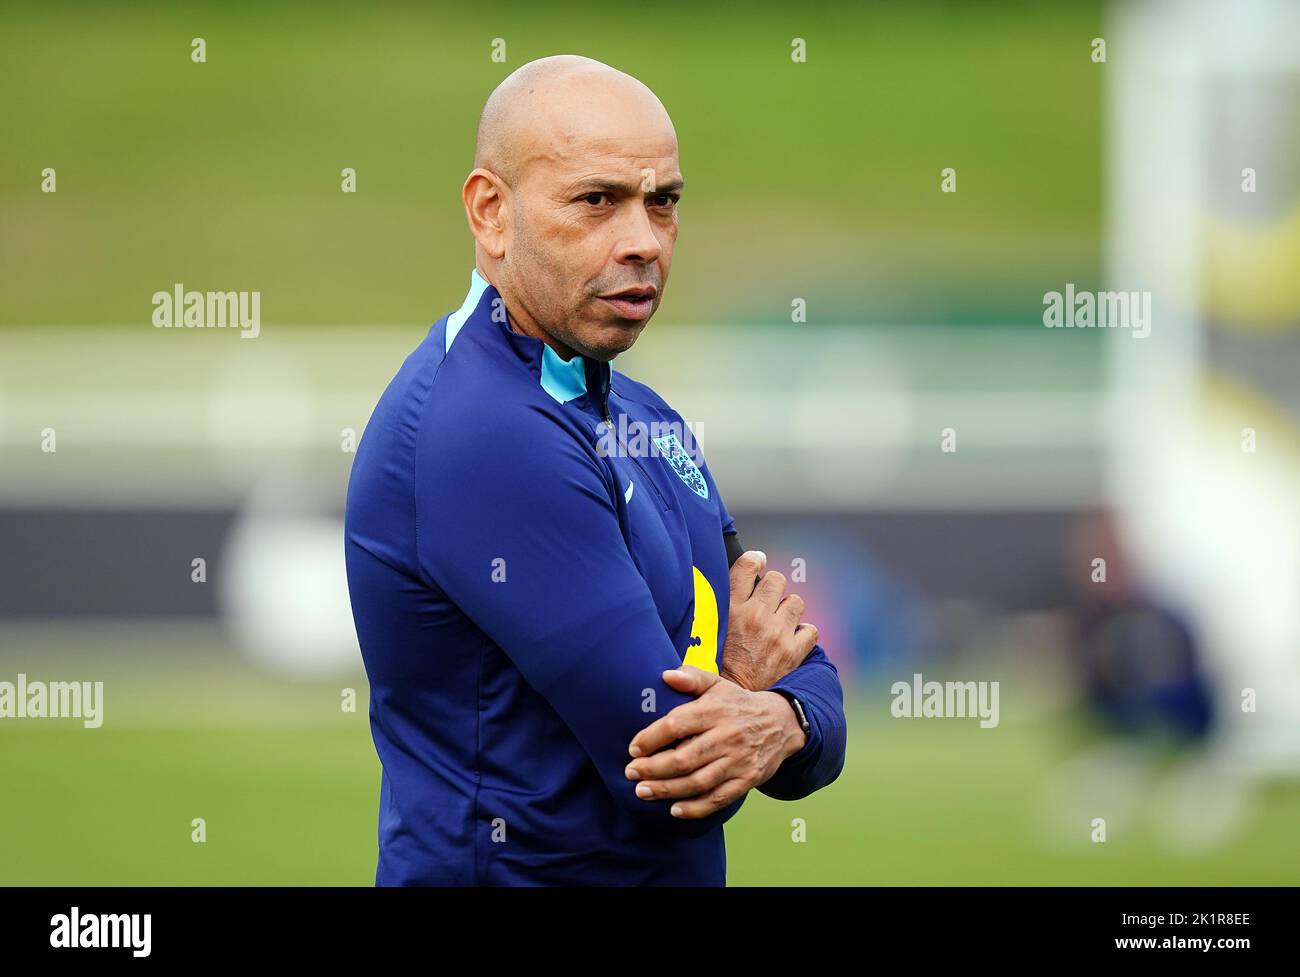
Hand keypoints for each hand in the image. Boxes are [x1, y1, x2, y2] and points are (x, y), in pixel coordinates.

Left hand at [624, 665, 806, 818]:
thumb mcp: (717, 685)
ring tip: (643, 792)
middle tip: (631, 773)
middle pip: (684, 758)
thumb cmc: (738, 704)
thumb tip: (666, 675)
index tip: (633, 748)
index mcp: (715, 710)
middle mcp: (726, 736)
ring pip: (698, 781)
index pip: (677, 724)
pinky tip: (675, 810)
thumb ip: (692, 678)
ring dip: (667, 790)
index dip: (651, 737)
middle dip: (653, 769)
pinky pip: (719, 798)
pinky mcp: (747, 779)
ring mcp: (738, 760)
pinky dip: (696, 807)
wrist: (782, 723)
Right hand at [720, 550, 818, 691]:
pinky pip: (811, 630)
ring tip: (780, 621)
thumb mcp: (706, 632)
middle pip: (776, 580)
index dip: (755, 560)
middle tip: (769, 601)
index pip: (746, 566)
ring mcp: (777, 632)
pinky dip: (804, 633)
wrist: (731, 699)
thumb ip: (717, 608)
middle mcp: (755, 615)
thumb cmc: (715, 667)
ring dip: (789, 609)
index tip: (758, 562)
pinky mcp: (793, 651)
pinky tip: (793, 639)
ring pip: (796, 601)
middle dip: (774, 588)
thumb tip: (728, 589)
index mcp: (730, 608)